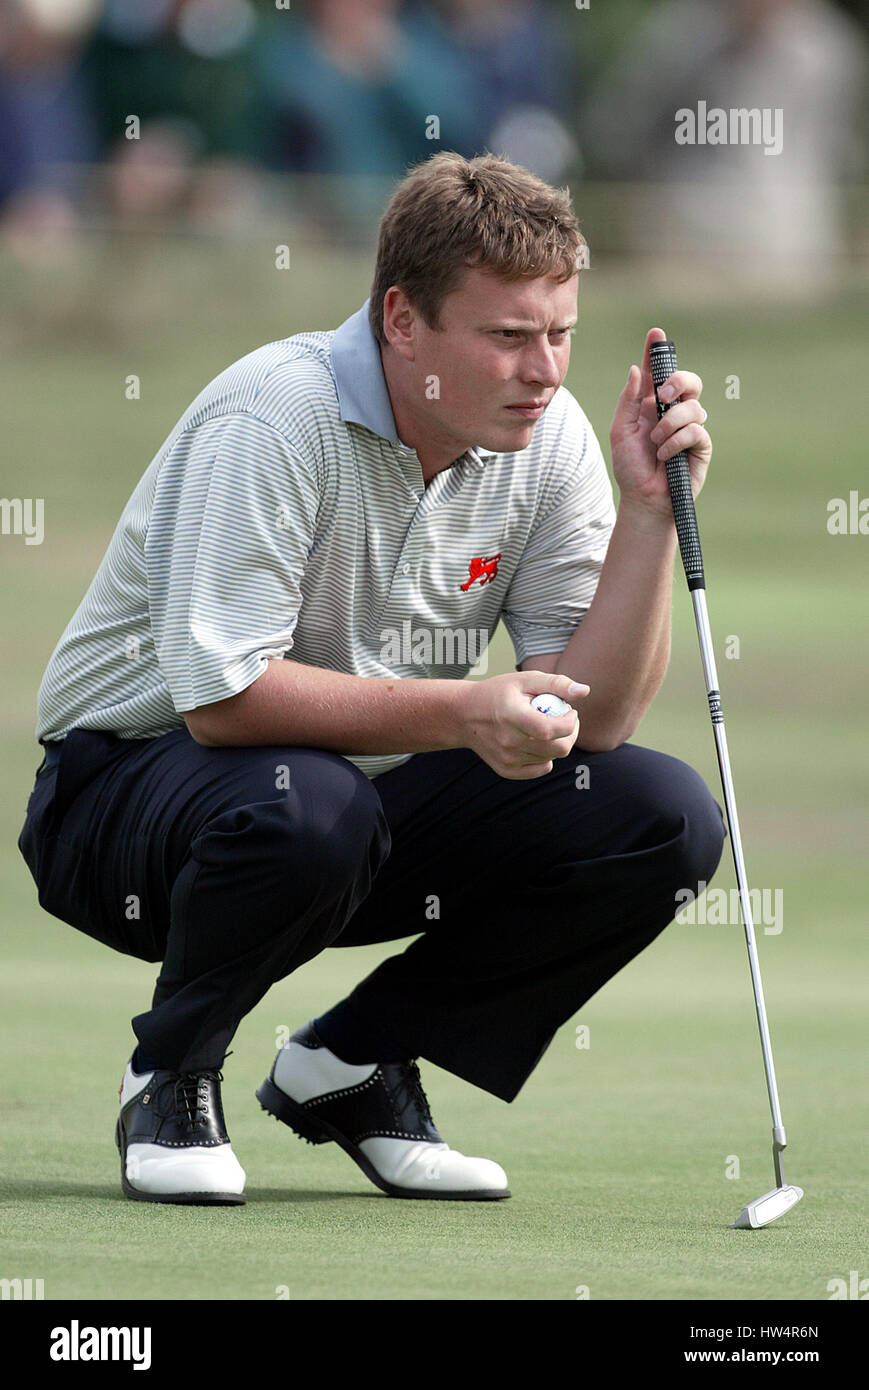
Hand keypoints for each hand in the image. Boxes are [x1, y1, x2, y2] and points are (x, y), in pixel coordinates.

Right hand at [463, 671, 588, 779]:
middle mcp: (508, 741)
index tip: (570, 711)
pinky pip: (541, 768)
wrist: (465, 715)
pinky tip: (537, 741)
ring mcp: (507, 759)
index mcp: (511, 715)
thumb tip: (584, 691)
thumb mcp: (525, 680)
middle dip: (571, 734)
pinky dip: (546, 756)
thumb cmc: (500, 693)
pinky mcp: (507, 770)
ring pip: (552, 758)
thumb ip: (556, 684)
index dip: (569, 722)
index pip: (550, 729)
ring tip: (546, 726)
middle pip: (558, 749)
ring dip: (557, 742)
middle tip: (566, 720)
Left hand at [609, 327, 711, 520]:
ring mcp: (690, 428)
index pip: (658, 373)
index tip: (656, 334)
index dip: (658, 352)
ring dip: (670, 423)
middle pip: (689, 380)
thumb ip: (627, 400)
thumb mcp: (620, 430)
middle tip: (663, 394)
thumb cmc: (630, 467)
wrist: (643, 499)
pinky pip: (695, 431)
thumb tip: (636, 370)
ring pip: (693, 407)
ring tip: (655, 443)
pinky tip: (664, 455)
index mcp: (652, 404)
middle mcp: (674, 412)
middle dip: (678, 380)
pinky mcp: (701, 446)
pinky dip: (676, 441)